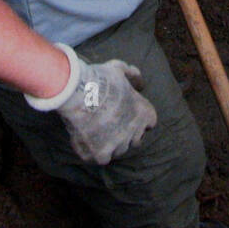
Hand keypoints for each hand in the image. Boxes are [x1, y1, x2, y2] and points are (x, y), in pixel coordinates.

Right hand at [34, 45, 157, 164]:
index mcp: (143, 112)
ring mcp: (118, 144)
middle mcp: (134, 131)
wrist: (78, 92)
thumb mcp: (119, 69)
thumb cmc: (99, 78)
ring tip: (96, 132)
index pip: (150, 122)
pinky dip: (94, 152)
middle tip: (111, 126)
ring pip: (118, 150)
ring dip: (110, 144)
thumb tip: (141, 84)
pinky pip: (101, 158)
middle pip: (135, 140)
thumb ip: (133, 75)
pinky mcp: (100, 154)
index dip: (139, 120)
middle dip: (126, 134)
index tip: (128, 116)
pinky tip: (86, 141)